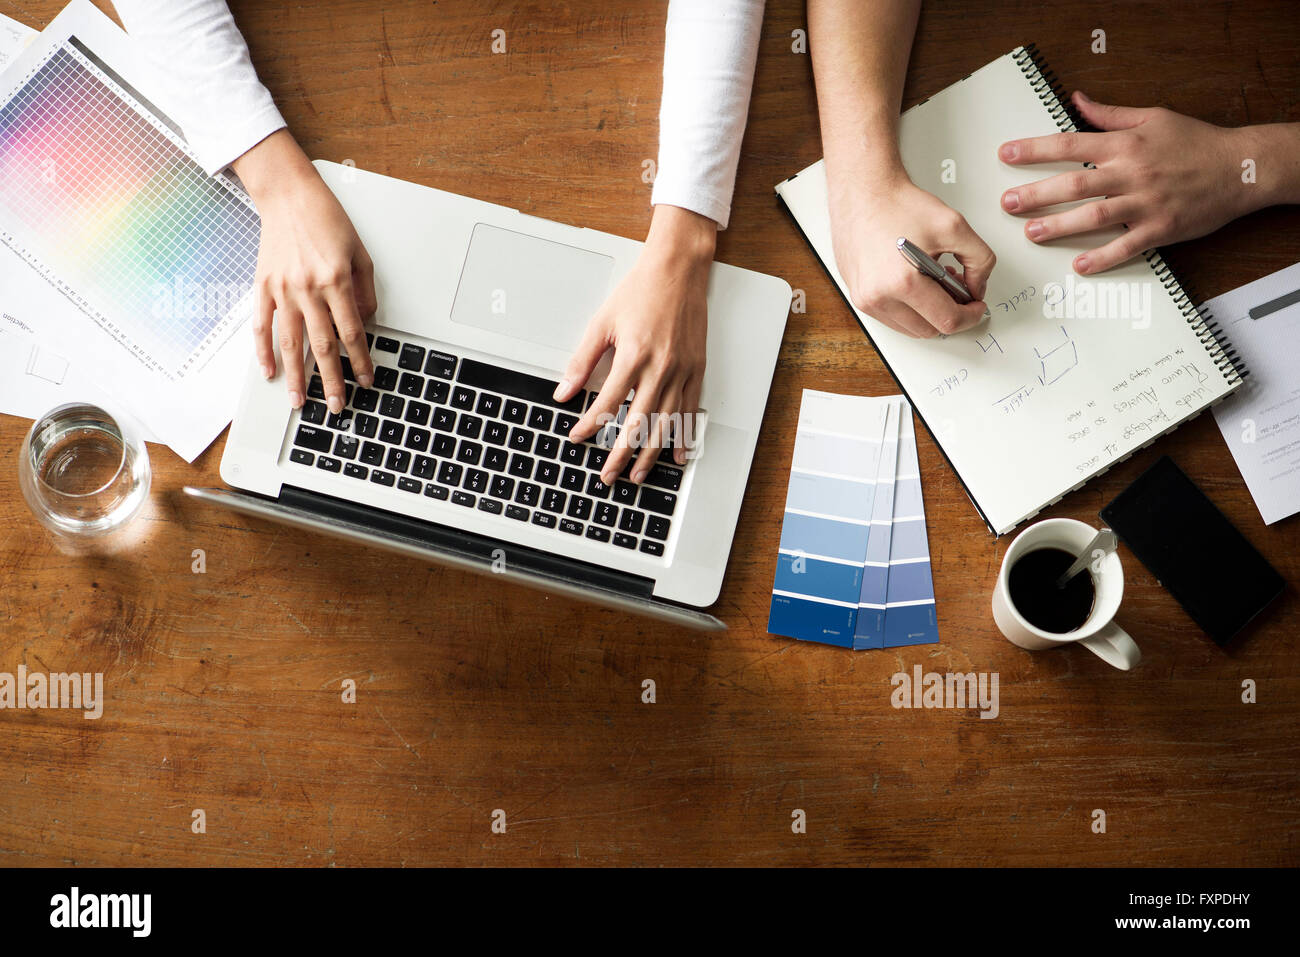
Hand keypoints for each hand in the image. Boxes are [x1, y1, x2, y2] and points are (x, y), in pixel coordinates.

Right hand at [232, 131, 376, 411]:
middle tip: (337, 405)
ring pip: (291, 343)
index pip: (353, 332)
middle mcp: (308, 289)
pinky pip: (262, 325)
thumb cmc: (326, 220)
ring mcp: (282, 290)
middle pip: (323, 346)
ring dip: (297, 376)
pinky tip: (268, 372)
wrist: (288, 195)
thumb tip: (365, 323)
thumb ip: (365, 291)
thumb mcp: (360, 253)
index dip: (362, 361)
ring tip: (300, 401)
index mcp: (336, 281)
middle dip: (332, 380)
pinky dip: (263, 351)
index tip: (367, 380)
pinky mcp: (263, 287)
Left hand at [554, 205, 712, 484]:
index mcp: (634, 355)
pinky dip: (684, 436)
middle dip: (620, 453)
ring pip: (666, 424)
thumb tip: (564, 390)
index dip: (589, 424)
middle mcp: (660, 368)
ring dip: (650, 454)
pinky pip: (691, 411)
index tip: (577, 438)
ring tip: (636, 475)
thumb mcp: (603, 322)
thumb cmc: (641, 291)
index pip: (607, 402)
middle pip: (638, 423)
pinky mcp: (697, 370)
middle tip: (608, 475)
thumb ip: (583, 360)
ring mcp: (682, 372)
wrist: (679, 270)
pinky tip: (677, 455)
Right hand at [827, 171, 993, 337]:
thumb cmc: (899, 205)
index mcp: (902, 283)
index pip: (946, 321)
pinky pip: (891, 317)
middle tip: (958, 291)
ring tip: (935, 284)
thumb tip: (978, 287)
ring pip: (909, 328)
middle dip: (949, 314)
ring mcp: (864, 299)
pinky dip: (909, 307)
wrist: (863, 192)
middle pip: (928, 330)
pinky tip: (915, 283)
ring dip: (928, 313)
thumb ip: (979, 260)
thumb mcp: (954, 226)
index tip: (976, 307)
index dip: (969, 317)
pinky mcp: (856, 296)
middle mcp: (878, 297)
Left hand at [999, 92, 1263, 274]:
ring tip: (1031, 233)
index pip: (1070, 144)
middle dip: (1036, 194)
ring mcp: (1145, 203)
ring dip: (1059, 226)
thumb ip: (1109, 114)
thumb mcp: (1153, 117)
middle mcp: (1132, 173)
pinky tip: (1079, 266)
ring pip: (1094, 216)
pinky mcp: (1161, 228)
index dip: (1035, 150)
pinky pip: (1126, 246)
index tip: (1006, 154)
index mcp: (1126, 145)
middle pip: (1074, 184)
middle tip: (1007, 203)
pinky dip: (1103, 258)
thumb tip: (1076, 99)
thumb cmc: (1196, 142)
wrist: (1241, 168)